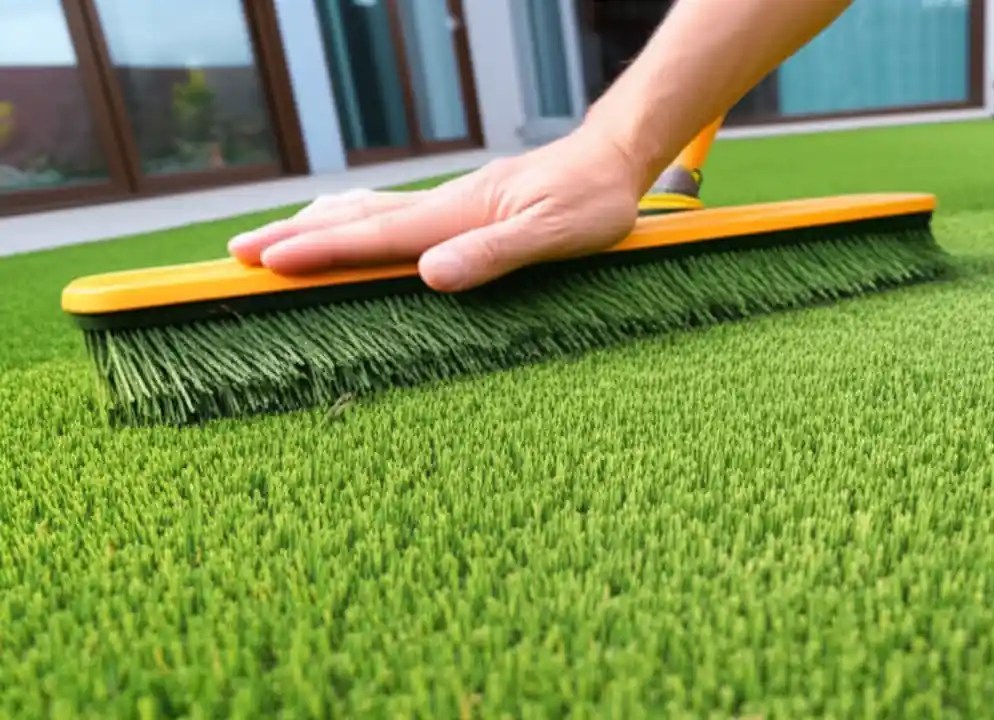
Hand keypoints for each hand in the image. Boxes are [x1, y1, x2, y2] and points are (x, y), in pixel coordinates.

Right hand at [227, 126, 645, 291]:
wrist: (611, 158)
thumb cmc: (592, 200)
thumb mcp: (556, 235)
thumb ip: (495, 253)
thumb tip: (430, 276)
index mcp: (457, 214)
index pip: (373, 237)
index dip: (318, 251)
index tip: (264, 262)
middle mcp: (443, 205)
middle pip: (354, 220)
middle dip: (294, 236)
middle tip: (237, 252)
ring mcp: (449, 203)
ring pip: (367, 212)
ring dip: (316, 226)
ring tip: (273, 239)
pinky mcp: (461, 206)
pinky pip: (390, 214)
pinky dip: (351, 221)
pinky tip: (348, 224)